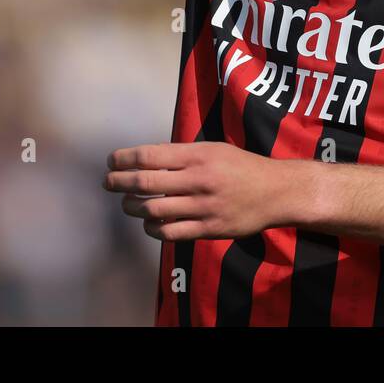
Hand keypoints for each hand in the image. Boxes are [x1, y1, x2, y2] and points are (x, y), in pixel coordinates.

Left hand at [104, 141, 295, 240]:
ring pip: (152, 210)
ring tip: (127, 203)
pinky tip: (149, 223)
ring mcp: (203, 206)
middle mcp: (199, 180)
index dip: (124, 159)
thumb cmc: (241, 167)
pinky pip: (169, 232)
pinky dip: (152, 228)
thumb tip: (145, 159)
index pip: (150, 156)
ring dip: (132, 207)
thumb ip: (182, 155)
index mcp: (199, 155)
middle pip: (145, 183)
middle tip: (108, 182)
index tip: (112, 161)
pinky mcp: (208, 229)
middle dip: (119, 182)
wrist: (276, 192)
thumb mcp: (214, 150)